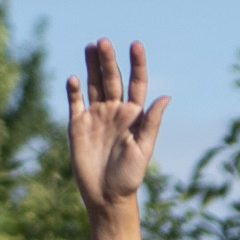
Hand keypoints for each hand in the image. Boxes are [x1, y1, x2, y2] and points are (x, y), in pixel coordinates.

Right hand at [66, 40, 169, 217]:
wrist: (107, 196)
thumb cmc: (130, 177)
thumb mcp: (144, 149)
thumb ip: (152, 122)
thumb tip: (166, 97)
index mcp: (134, 116)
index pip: (137, 83)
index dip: (137, 64)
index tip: (136, 45)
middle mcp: (115, 111)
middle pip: (112, 79)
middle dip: (109, 60)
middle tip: (104, 41)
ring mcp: (96, 116)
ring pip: (93, 84)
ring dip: (92, 66)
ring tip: (91, 47)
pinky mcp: (77, 124)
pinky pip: (75, 102)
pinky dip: (73, 90)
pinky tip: (74, 79)